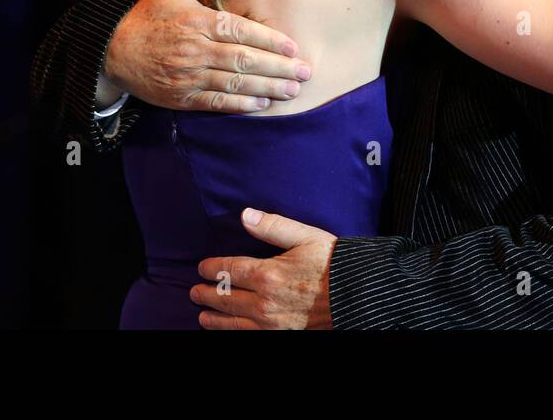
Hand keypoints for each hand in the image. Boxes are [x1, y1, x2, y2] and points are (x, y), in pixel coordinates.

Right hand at [104, 0, 311, 112]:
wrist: (110, 50)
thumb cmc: (146, 16)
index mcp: (197, 21)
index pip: (241, 31)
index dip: (270, 40)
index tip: (293, 46)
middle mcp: (195, 49)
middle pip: (244, 60)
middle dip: (279, 67)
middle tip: (305, 72)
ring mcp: (189, 76)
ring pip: (235, 84)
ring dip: (268, 88)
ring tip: (292, 90)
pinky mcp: (182, 97)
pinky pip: (217, 103)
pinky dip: (241, 104)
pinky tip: (263, 103)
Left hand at [190, 209, 335, 328]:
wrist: (357, 295)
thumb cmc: (333, 262)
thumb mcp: (305, 237)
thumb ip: (273, 226)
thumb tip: (245, 215)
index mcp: (268, 274)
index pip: (228, 270)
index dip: (211, 268)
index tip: (202, 267)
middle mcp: (264, 302)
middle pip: (224, 298)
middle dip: (206, 294)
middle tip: (195, 291)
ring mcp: (271, 324)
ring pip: (232, 323)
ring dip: (214, 319)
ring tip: (203, 315)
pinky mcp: (280, 336)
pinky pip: (248, 337)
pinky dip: (233, 333)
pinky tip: (228, 330)